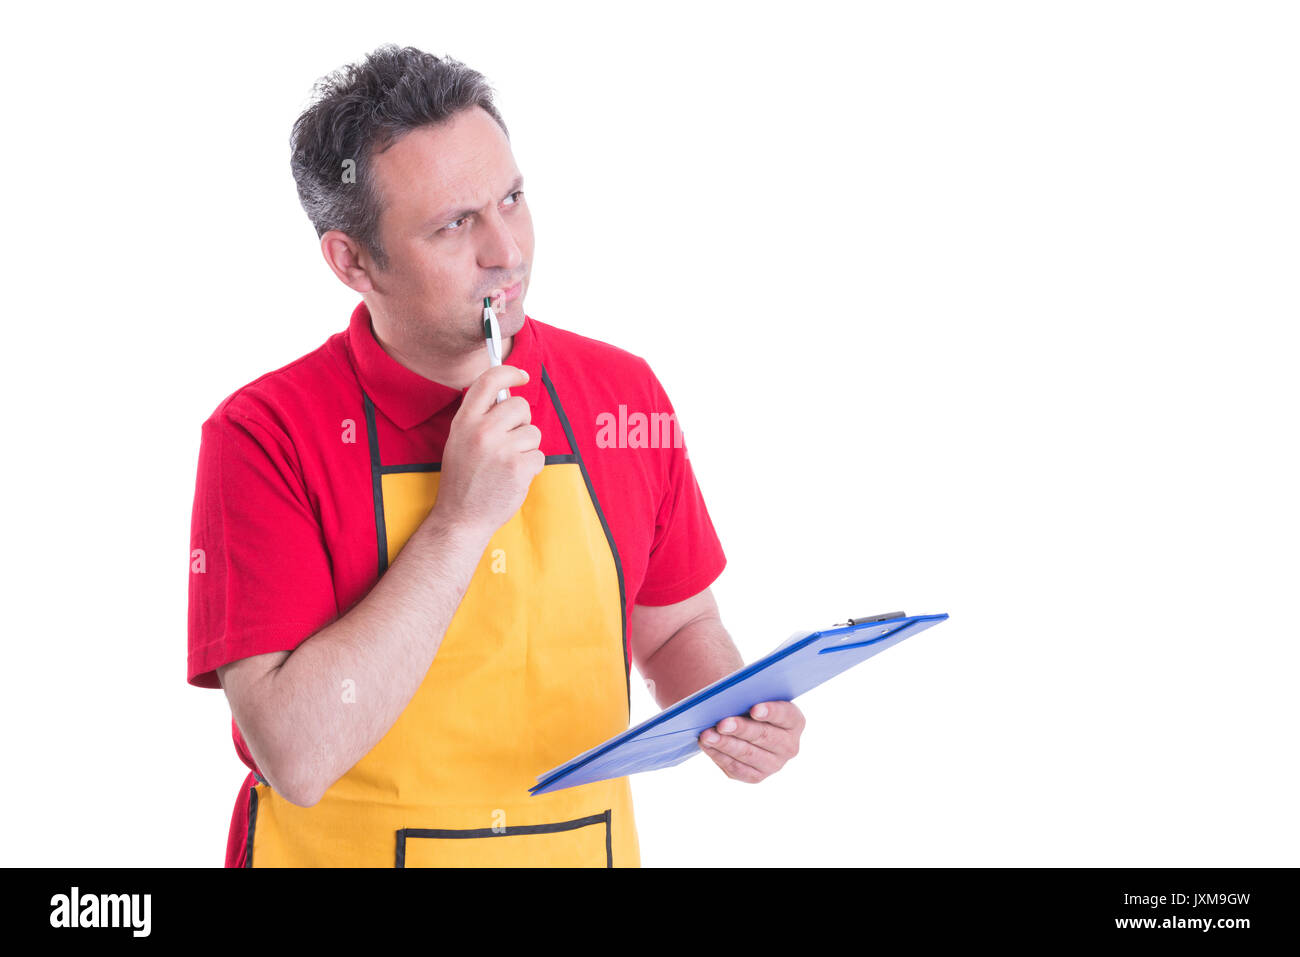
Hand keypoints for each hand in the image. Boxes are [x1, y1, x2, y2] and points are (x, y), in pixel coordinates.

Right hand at [431, 364, 540, 538]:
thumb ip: (479, 418)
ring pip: (533, 432)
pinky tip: (513, 478)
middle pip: (520, 405)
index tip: (522, 375)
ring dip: (526, 448)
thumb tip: (509, 395)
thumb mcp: (459, 441)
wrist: (461, 519)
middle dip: (521, 422)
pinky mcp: (518, 467)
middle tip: (509, 442)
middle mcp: (481, 431)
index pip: (488, 381)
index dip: (509, 371)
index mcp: (464, 422)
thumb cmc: (464, 480)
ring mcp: (501, 449)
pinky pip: (539, 455)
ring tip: (506, 465)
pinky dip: (531, 467)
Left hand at [698, 700, 804, 782]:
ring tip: (707, 735)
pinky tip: (706, 745)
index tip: (754, 709)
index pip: (786, 715)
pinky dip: (719, 755)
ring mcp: (773, 764)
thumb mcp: (754, 696)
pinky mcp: (755, 776)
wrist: (742, 724)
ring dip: (725, 744)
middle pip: (765, 736)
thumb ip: (748, 695)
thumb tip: (729, 698)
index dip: (770, 712)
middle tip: (722, 723)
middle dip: (741, 729)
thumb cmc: (748, 704)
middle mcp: (789, 746)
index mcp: (794, 721)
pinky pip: (736, 768)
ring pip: (748, 754)